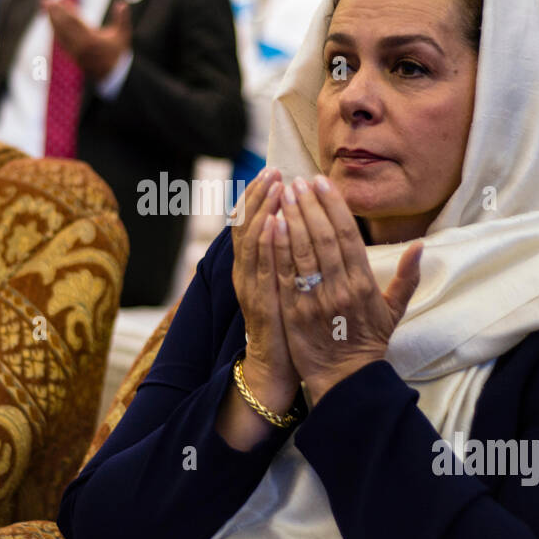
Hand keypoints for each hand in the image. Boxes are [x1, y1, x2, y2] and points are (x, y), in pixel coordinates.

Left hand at [42, 0, 130, 79]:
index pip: (74, 21)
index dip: (65, 9)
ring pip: (59, 33)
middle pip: (63, 25)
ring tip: (46, 7)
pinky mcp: (71, 55)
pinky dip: (55, 29)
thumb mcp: (123, 35)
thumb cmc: (117, 53)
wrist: (112, 75)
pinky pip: (60, 40)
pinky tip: (52, 21)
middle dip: (54, 12)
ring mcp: (74, 51)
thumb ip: (122, 18)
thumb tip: (123, 3)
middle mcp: (80, 46)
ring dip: (52, 19)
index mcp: (91, 39)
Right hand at [230, 166, 299, 410]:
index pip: (250, 222)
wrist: (276, 366)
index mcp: (252, 266)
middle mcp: (245, 272)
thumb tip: (293, 222)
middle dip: (259, 196)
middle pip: (246, 225)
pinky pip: (261, 268)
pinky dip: (266, 243)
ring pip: (252, 241)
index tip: (272, 172)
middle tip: (273, 171)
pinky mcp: (260, 303)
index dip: (258, 196)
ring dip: (263, 211)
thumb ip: (284, 254)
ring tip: (276, 188)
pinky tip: (274, 223)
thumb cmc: (287, 322)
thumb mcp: (283, 283)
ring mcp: (250, 287)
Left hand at [272, 175, 421, 403]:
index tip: (321, 183)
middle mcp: (341, 288)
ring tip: (284, 194)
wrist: (344, 379)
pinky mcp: (294, 311)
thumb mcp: (394, 310)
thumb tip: (421, 245)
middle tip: (298, 181)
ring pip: (303, 251)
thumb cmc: (368, 342)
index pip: (348, 235)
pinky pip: (285, 274)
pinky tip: (271, 225)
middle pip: (323, 237)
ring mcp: (316, 300)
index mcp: (364, 284)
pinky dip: (278, 247)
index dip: (333, 206)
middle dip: (310, 205)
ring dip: (293, 218)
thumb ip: (407, 277)